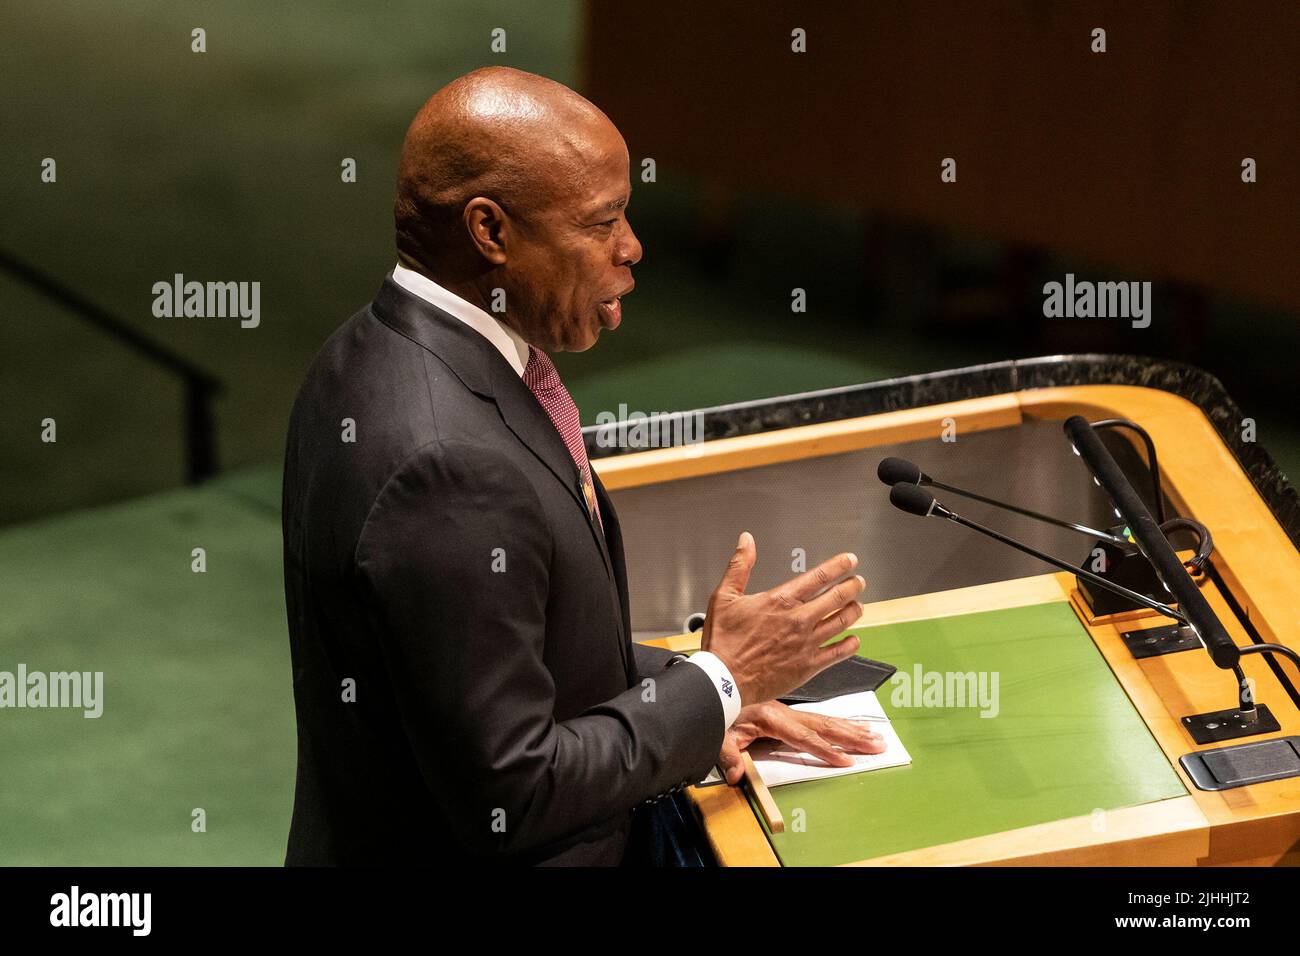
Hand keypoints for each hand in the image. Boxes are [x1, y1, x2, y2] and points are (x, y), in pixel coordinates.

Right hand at [701, 532, 865, 705]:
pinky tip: (853, 640)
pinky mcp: (808, 666)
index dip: (839, 566)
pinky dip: (850, 645)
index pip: (819, 576)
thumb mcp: (724, 597)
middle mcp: (798, 620)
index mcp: (781, 600)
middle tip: (858, 582)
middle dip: (852, 586)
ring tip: (858, 605)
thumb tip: (746, 541)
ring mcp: (806, 643)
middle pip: (837, 597)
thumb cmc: (723, 641)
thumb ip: (739, 566)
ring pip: (841, 622)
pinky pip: (838, 653)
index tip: (850, 561)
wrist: (725, 680)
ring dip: (854, 610)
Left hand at [718, 701, 886, 784]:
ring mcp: (789, 712)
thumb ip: (729, 754)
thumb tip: (736, 776)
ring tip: (875, 738)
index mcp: (771, 718)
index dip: (826, 750)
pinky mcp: (789, 714)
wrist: (715, 686)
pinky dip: (842, 724)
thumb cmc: (719, 709)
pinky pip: (821, 719)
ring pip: (827, 721)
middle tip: (877, 745)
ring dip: (853, 730)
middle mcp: (785, 713)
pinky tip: (856, 728)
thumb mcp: (720, 733)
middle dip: (853, 737)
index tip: (846, 760)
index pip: (805, 738)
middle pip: (825, 726)